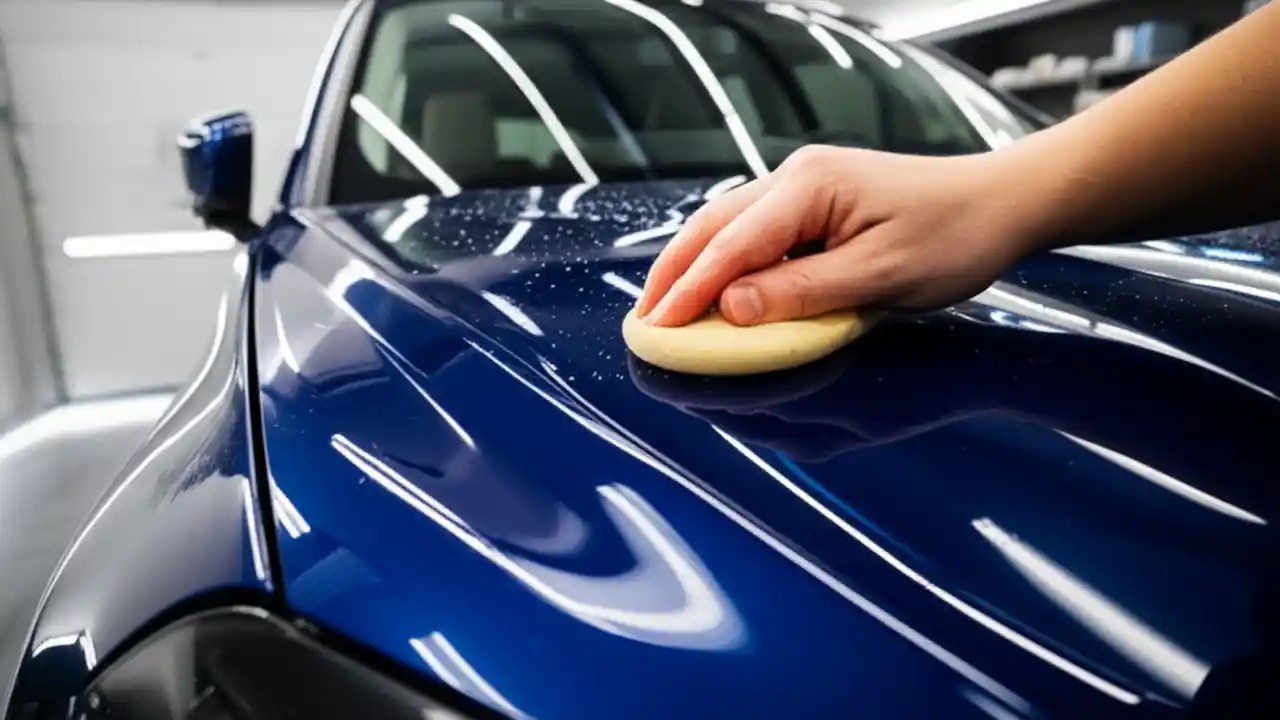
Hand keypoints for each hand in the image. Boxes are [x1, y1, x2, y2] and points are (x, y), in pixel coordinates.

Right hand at [636, 146, 1043, 326]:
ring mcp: (804, 186)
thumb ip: (801, 293)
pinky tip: (714, 289)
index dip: (690, 289)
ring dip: (694, 266)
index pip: (732, 245)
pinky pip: (754, 232)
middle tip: (643, 319)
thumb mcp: (880, 276)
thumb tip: (729, 310)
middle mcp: (797, 177)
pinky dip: (725, 262)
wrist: (999, 204)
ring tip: (665, 307)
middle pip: (714, 225)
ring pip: (728, 226)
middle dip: (674, 273)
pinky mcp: (815, 202)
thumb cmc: (952, 238)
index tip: (657, 326)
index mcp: (810, 187)